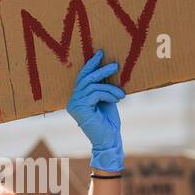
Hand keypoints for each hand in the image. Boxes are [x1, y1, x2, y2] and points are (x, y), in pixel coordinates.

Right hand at [66, 51, 125, 171]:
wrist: (109, 140)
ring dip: (110, 87)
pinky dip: (108, 94)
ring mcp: (74, 104)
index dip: (91, 65)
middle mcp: (73, 100)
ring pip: (93, 85)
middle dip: (100, 69)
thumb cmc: (109, 123)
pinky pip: (95, 93)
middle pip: (86, 79)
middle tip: (115, 64)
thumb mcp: (107, 100)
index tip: (100, 53)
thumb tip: (108, 68)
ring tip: (122, 93)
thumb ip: (103, 87)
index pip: (83, 78)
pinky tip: (118, 99)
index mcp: (78, 98)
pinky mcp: (80, 108)